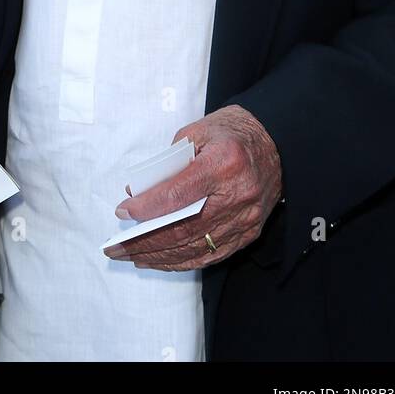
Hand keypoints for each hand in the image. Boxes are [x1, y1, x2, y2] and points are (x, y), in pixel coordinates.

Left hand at [103, 104, 281, 270]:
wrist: (277, 142)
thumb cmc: (232, 133)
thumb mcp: (198, 133)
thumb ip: (170, 162)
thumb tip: (140, 192)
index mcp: (223, 163)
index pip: (179, 194)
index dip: (147, 207)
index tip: (122, 212)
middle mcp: (237, 195)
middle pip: (185, 229)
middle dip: (146, 241)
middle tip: (116, 248)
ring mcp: (246, 218)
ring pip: (197, 247)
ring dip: (160, 256)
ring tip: (132, 256)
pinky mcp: (250, 231)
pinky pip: (213, 254)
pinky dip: (184, 261)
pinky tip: (161, 259)